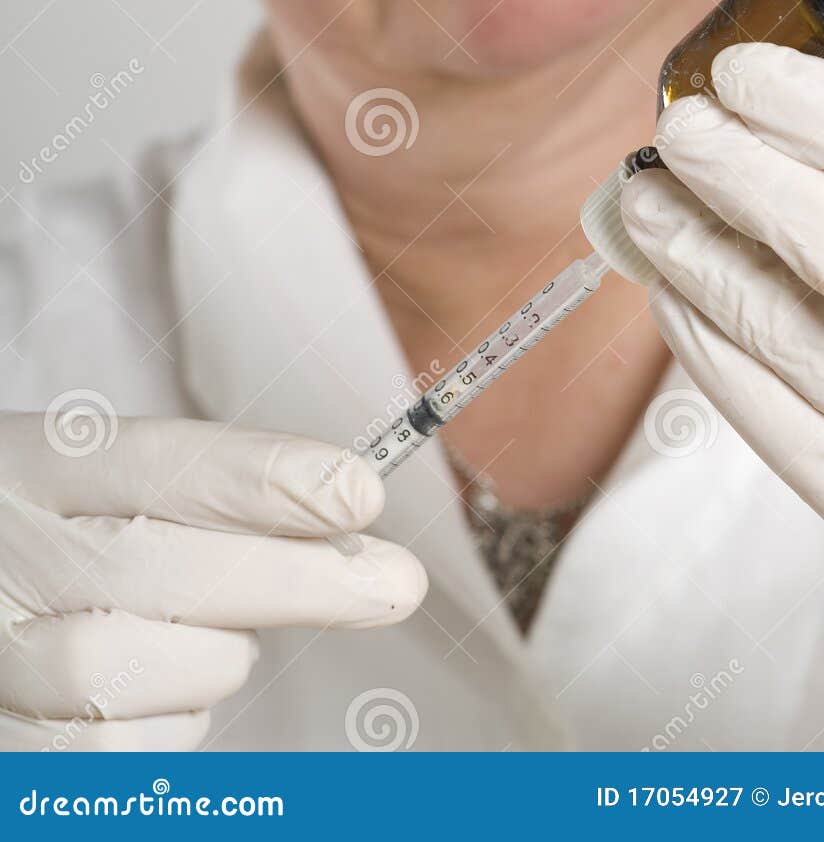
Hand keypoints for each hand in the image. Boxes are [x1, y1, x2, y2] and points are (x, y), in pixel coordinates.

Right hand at [0, 414, 425, 749]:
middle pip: (160, 572)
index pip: (157, 463)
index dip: (263, 479)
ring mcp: (0, 654)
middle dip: (293, 580)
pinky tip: (172, 691)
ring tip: (223, 634)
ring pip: (135, 669)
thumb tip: (353, 510)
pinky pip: (110, 750)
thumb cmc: (64, 528)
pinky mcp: (6, 741)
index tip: (361, 492)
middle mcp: (8, 556)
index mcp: (37, 465)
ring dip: (217, 655)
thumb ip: (216, 486)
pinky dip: (170, 722)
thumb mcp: (109, 475)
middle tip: (394, 582)